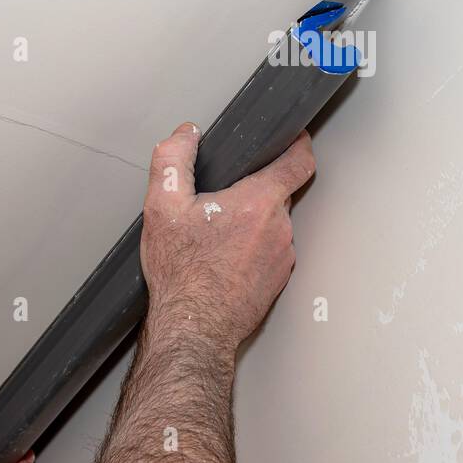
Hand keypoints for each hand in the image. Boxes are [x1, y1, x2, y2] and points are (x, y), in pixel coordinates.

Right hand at [141, 123, 315, 352]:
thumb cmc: (182, 273)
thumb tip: (186, 135)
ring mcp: (282, 256)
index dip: (300, 144)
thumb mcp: (162, 207)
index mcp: (259, 202)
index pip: (300, 162)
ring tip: (218, 235)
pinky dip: (254, 249)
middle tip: (224, 199)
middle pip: (279, 193)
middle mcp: (279, 227)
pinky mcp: (278, 279)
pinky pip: (271, 251)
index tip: (295, 138)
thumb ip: (173, 161)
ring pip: (274, 224)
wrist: (193, 327)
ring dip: (253, 223)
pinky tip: (225, 258)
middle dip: (256, 190)